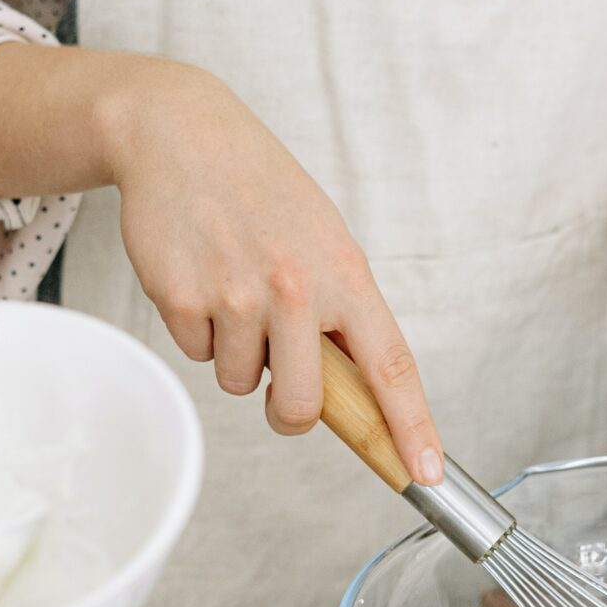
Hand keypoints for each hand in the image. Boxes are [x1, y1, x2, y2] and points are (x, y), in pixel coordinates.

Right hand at [102, 65, 443, 481]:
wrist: (182, 134)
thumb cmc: (261, 191)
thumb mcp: (323, 239)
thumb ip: (341, 312)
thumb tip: (352, 393)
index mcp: (345, 274)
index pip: (391, 366)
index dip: (411, 426)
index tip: (425, 471)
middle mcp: (296, 287)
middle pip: (299, 407)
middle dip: (286, 410)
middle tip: (276, 376)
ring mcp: (236, 293)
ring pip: (238, 382)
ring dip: (234, 353)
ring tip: (233, 287)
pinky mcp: (181, 296)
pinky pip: (195, 353)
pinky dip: (197, 328)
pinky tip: (201, 276)